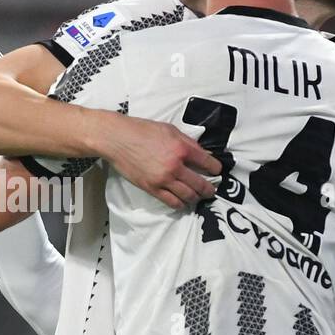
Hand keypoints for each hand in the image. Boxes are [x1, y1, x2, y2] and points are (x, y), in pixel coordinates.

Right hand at [99, 114, 220, 208]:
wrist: (117, 139)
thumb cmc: (142, 130)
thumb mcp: (170, 129)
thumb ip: (188, 142)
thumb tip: (202, 153)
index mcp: (182, 148)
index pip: (207, 163)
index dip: (216, 169)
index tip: (217, 172)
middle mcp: (175, 166)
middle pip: (200, 184)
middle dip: (209, 189)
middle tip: (211, 191)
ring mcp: (163, 179)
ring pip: (188, 196)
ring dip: (196, 198)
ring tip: (198, 197)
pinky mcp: (152, 188)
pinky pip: (171, 202)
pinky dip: (180, 204)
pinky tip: (183, 203)